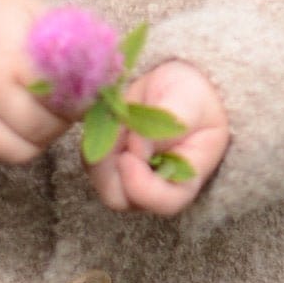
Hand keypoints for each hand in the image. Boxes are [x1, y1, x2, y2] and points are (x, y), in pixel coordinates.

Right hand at [0, 0, 71, 166]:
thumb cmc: (3, 22)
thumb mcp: (39, 16)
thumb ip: (75, 41)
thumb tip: (115, 70)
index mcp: (11, 58)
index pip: (60, 98)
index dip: (79, 99)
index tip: (86, 93)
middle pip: (40, 129)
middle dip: (61, 122)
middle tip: (66, 108)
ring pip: (18, 152)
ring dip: (38, 140)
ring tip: (42, 117)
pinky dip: (10, 145)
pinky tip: (14, 122)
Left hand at [87, 60, 228, 215]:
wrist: (177, 80)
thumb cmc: (193, 95)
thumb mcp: (188, 102)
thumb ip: (167, 124)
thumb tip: (136, 148)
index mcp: (186, 177)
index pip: (165, 202)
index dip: (142, 187)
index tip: (128, 157)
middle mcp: (155, 185)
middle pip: (123, 198)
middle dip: (110, 167)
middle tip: (116, 129)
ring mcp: (130, 176)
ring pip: (101, 180)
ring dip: (101, 149)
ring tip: (117, 118)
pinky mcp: (110, 161)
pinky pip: (91, 160)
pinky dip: (93, 140)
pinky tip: (110, 117)